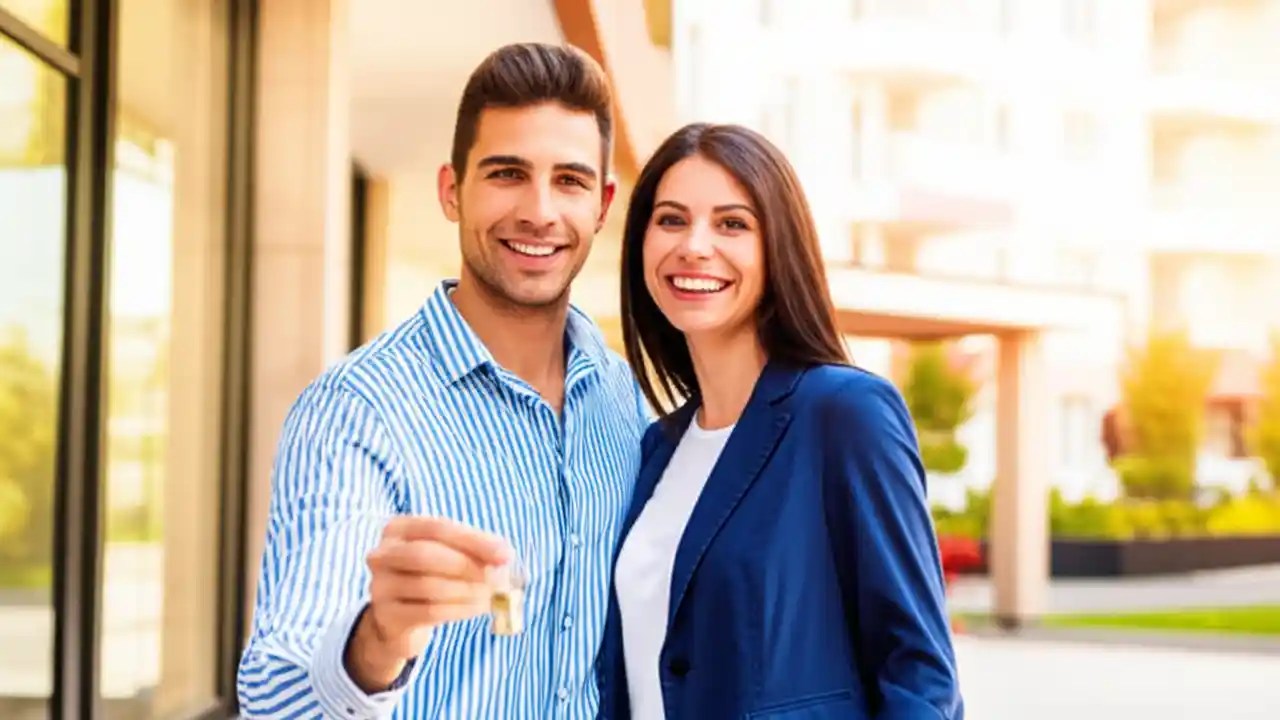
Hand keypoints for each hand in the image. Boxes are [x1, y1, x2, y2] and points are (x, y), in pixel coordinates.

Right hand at [346, 516, 510, 690]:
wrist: (400, 621)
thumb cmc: (431, 577)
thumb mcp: (451, 556)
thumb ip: (476, 551)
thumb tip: (504, 556)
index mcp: (398, 529)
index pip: (437, 528)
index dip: (474, 541)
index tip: (505, 555)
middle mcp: (382, 554)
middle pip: (426, 554)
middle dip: (468, 566)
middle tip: (498, 578)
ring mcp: (380, 586)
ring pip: (428, 585)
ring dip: (468, 591)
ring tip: (491, 595)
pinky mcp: (386, 616)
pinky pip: (428, 611)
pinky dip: (459, 610)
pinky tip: (477, 608)